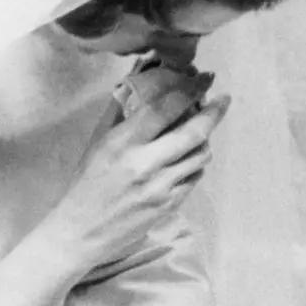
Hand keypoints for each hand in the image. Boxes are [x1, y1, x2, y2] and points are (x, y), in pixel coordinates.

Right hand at [51, 81, 226, 272]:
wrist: (83, 230)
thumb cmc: (88, 181)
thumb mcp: (99, 140)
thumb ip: (121, 108)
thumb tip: (143, 75)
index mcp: (124, 142)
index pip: (166, 108)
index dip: (190, 89)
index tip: (204, 77)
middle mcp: (146, 164)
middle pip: (194, 132)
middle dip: (214, 111)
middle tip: (223, 99)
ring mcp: (161, 187)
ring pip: (200, 155)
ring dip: (205, 139)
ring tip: (200, 131)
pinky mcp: (169, 205)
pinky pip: (194, 177)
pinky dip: (196, 163)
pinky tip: (188, 158)